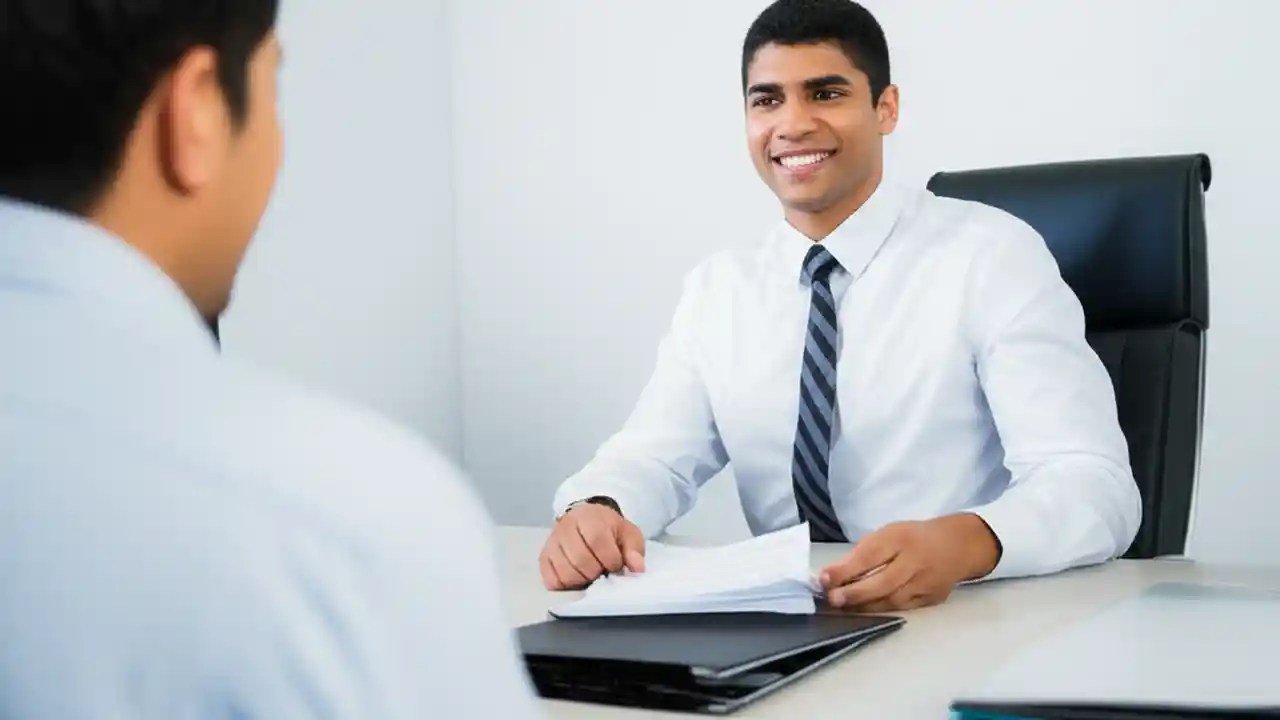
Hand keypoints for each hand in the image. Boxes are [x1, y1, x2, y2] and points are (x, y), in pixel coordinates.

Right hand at [539, 503, 645, 589]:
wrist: (586, 521)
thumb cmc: (608, 529)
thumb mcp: (627, 533)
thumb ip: (634, 550)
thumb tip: (637, 568)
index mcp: (588, 517)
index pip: (597, 541)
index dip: (610, 559)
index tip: (616, 564)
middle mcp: (565, 527)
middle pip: (580, 559)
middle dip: (597, 572)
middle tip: (603, 569)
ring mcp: (552, 543)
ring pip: (566, 573)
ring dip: (583, 580)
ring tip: (591, 572)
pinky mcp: (543, 558)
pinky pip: (552, 580)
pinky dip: (567, 584)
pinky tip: (577, 576)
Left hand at [819, 514, 1000, 611]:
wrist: (959, 545)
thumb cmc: (914, 537)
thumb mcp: (889, 534)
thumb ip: (862, 553)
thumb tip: (831, 575)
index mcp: (901, 537)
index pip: (870, 555)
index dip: (846, 569)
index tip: (823, 579)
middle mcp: (916, 560)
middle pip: (883, 582)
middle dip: (854, 593)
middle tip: (832, 599)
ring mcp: (927, 582)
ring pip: (892, 600)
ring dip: (865, 605)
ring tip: (844, 606)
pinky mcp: (932, 598)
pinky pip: (902, 607)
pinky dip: (881, 610)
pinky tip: (865, 610)